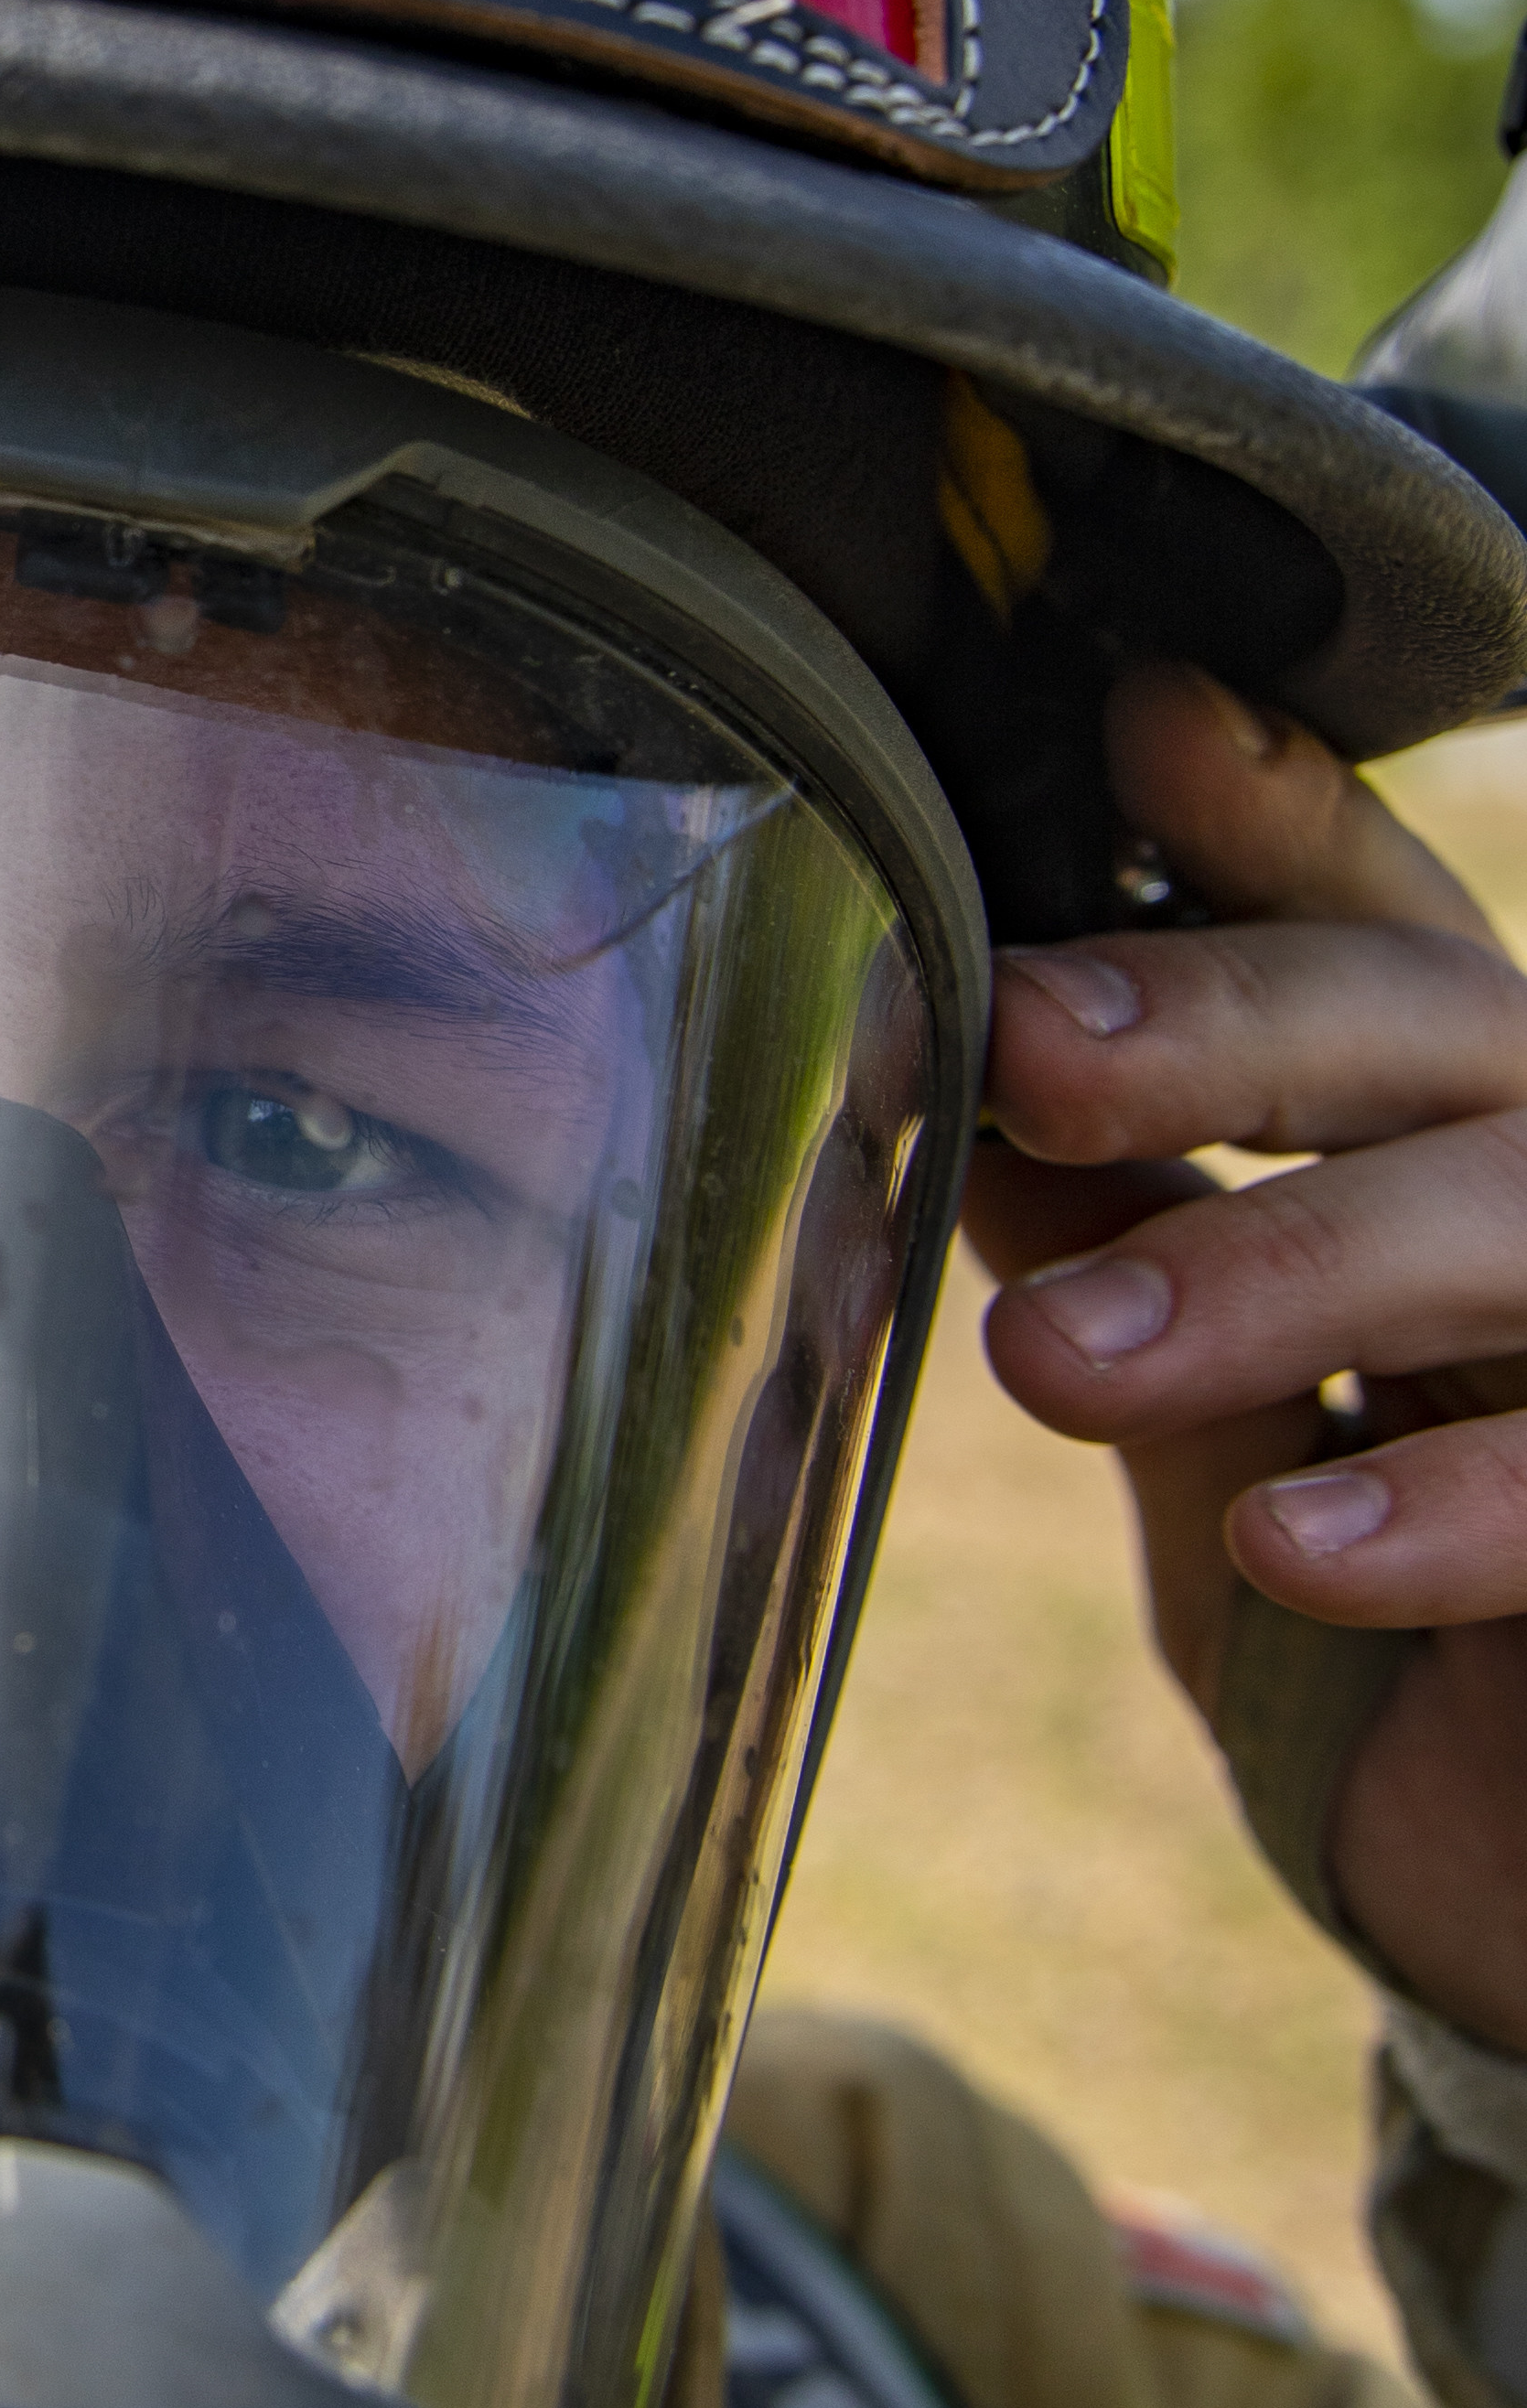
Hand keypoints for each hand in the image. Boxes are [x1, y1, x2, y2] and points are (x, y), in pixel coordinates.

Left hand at [974, 664, 1526, 2044]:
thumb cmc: (1398, 1677)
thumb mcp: (1231, 1454)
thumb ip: (1132, 1280)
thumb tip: (945, 1107)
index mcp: (1462, 1146)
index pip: (1380, 928)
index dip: (1275, 821)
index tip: (1130, 730)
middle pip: (1443, 1023)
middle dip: (1226, 1020)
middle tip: (1017, 1046)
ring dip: (1298, 1262)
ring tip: (1066, 1357)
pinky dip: (1457, 1503)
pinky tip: (1290, 1542)